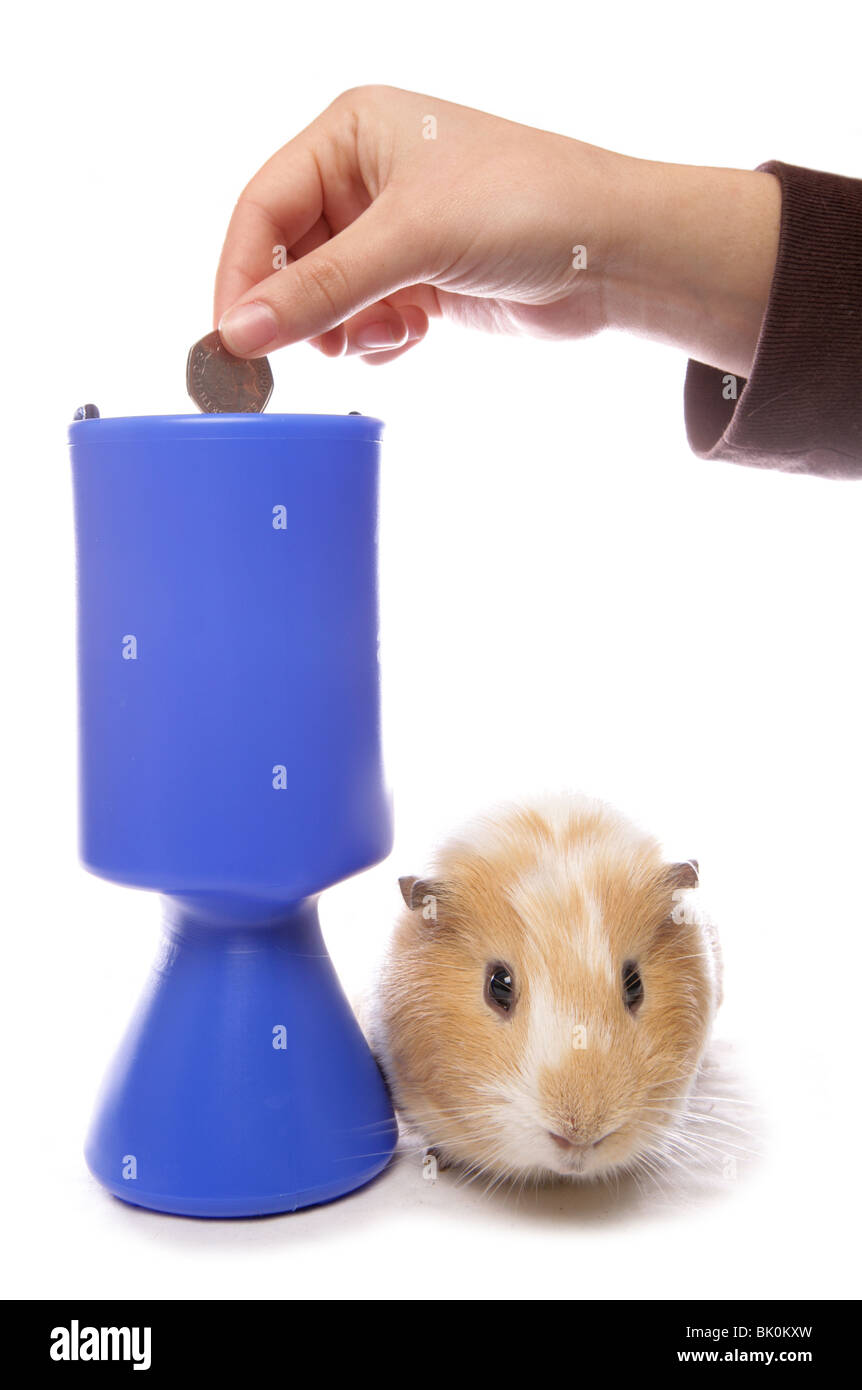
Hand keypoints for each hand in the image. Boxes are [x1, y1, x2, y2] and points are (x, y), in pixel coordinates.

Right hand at [215, 86, 779, 376]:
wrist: (614, 253)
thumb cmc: (525, 206)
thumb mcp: (411, 240)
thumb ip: (320, 289)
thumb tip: (239, 331)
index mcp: (352, 132)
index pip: (263, 206)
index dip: (242, 274)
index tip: (233, 337)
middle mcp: (366, 177)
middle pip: (289, 256)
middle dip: (299, 309)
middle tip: (303, 354)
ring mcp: (394, 232)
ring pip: (326, 297)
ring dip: (343, 329)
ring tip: (384, 333)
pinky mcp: (420, 279)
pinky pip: (364, 319)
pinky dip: (376, 339)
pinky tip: (410, 335)